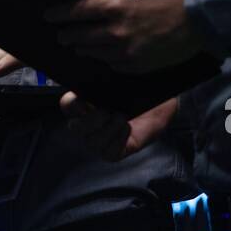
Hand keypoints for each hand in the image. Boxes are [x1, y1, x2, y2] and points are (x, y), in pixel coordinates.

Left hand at [45, 0, 203, 72]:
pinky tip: (104, 55)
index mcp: (115, 5)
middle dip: (67, 35)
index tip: (48, 15)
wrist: (207, 12)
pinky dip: (106, 59)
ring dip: (84, 48)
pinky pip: (115, 65)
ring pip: (96, 53)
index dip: (59, 14)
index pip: (76, 12)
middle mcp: (118, 32)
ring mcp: (129, 52)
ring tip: (78, 45)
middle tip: (60, 34)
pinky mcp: (142, 65)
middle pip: (81, 37)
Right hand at [58, 92, 178, 161]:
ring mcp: (100, 139)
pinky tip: (128, 130)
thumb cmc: (141, 90)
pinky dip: (118, 140)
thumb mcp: (124, 81)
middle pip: (75, 128)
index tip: (88, 99)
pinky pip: (108, 153)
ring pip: (92, 142)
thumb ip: (107, 81)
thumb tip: (98, 77)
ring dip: (108, 130)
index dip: (73, 103)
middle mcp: (89, 123)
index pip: (67, 105)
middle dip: (91, 121)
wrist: (163, 104)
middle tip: (107, 112)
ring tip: (122, 118)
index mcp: (86, 103)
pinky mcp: (113, 152)